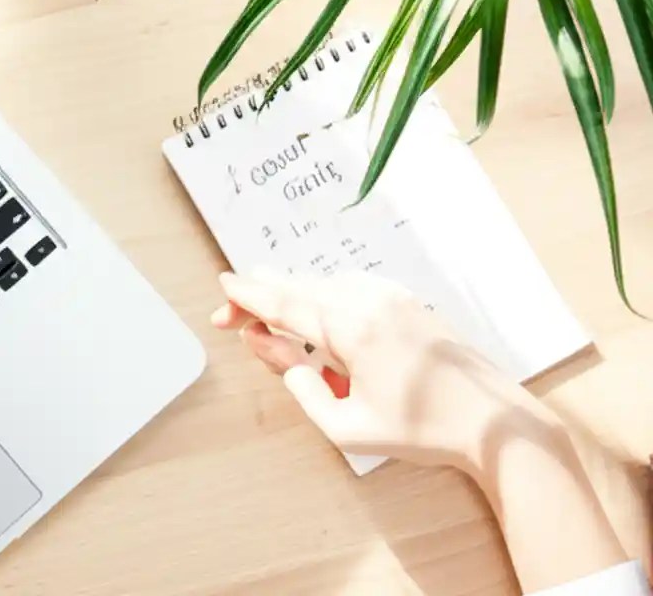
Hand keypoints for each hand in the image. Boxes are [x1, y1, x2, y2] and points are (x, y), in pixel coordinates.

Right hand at [212, 270, 560, 470]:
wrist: (493, 422)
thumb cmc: (424, 430)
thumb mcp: (347, 427)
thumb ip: (303, 388)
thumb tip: (279, 356)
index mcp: (352, 329)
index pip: (284, 303)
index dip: (247, 296)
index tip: (222, 287)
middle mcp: (370, 302)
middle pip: (299, 286)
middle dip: (262, 297)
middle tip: (231, 316)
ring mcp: (392, 297)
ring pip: (324, 284)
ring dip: (294, 299)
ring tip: (272, 324)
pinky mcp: (407, 303)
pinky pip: (351, 287)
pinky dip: (325, 297)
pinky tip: (319, 318)